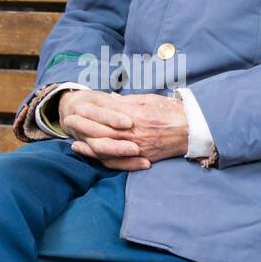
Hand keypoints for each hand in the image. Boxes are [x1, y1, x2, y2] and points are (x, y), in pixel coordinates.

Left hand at [58, 90, 187, 169]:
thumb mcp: (147, 100)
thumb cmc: (170, 111)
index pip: (105, 115)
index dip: (89, 113)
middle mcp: (133, 133)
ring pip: (107, 149)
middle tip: (68, 123)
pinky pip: (119, 163)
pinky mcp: (142, 157)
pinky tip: (94, 157)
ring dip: (88, 146)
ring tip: (74, 143)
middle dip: (83, 128)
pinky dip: (103, 160)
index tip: (76, 109)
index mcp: (134, 115)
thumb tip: (108, 98)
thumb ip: (126, 102)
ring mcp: (137, 147)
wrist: (191, 129)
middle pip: (101, 132)